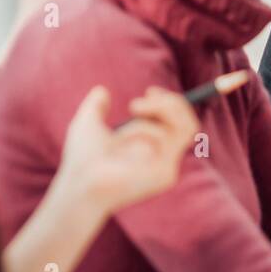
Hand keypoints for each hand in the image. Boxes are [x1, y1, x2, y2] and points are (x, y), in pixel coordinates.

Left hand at [57, 85, 198, 217]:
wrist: (81, 181)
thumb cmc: (81, 158)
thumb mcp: (87, 123)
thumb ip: (96, 106)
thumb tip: (101, 90)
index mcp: (151, 148)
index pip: (178, 123)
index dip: (171, 103)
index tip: (149, 91)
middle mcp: (163, 158)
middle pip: (189, 122)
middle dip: (171, 102)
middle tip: (146, 97)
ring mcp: (167, 167)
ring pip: (185, 126)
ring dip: (160, 108)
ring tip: (134, 107)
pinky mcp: (167, 174)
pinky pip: (168, 139)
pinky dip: (146, 129)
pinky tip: (125, 138)